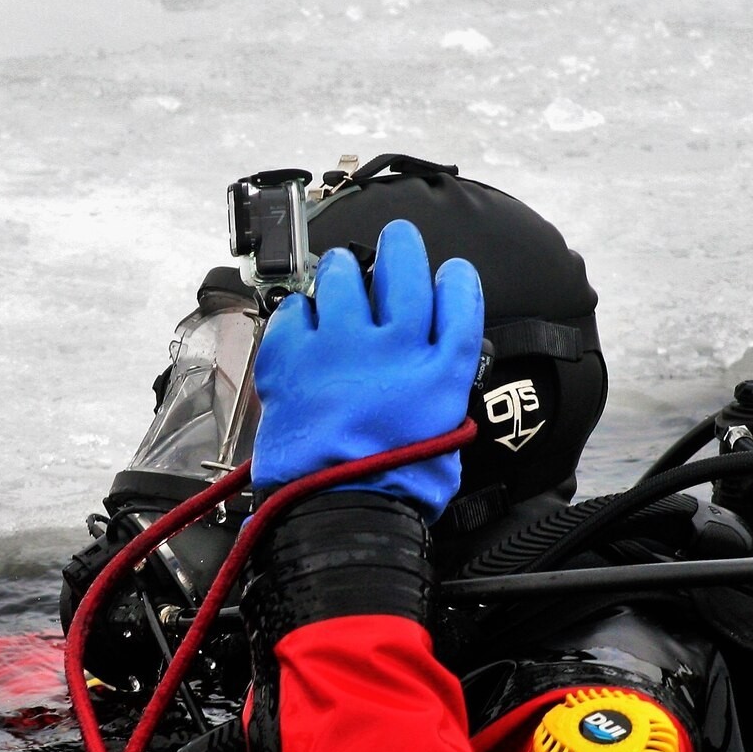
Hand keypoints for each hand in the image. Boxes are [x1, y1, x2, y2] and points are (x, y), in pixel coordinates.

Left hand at [251, 219, 483, 520]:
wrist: (338, 512)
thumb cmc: (394, 489)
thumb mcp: (444, 440)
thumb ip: (437, 396)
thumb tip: (428, 378)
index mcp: (439, 371)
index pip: (458, 300)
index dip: (456, 280)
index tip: (452, 273)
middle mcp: (393, 347)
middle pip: (403, 271)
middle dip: (400, 246)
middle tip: (396, 240)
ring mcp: (340, 346)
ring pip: (343, 277)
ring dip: (342, 270)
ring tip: (340, 273)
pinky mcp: (294, 356)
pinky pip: (295, 311)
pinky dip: (299, 309)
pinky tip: (302, 317)